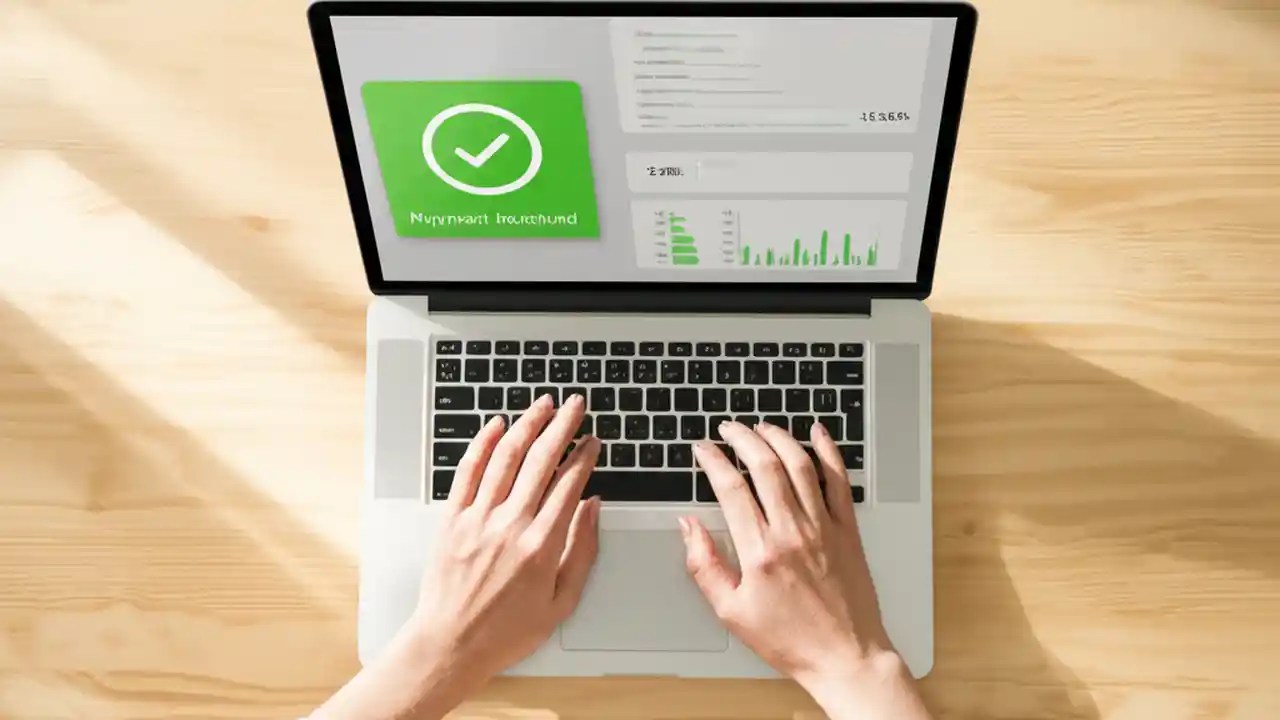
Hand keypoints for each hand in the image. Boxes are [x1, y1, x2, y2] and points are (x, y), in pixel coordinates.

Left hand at [412, 394, 600, 679]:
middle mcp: (510, 525)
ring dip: (528, 424)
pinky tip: (497, 425)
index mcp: (542, 546)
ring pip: (506, 457)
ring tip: (544, 404)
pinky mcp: (452, 519)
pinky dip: (483, 443)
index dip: (585, 456)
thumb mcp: (561, 602)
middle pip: (542, 460)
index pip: (569, 484)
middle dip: (563, 426)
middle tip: (576, 405)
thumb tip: (593, 508)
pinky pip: (468, 470)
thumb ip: (582, 551)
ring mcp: (478, 519)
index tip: (593, 440)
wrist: (450, 643)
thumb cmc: (506, 631)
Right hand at [682, 421, 929, 719]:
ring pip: (800, 465)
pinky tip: (818, 434)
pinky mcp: (848, 530)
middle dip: (742, 438)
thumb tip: (688, 527)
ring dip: (778, 437)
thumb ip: (704, 565)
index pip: (731, 488)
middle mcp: (792, 532)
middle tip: (728, 428)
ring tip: (761, 426)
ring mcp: (824, 527)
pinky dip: (829, 452)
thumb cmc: (790, 640)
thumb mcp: (730, 612)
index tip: (702, 449)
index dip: (713, 461)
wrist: (845, 656)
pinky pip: (839, 481)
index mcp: (760, 551)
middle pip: (764, 466)